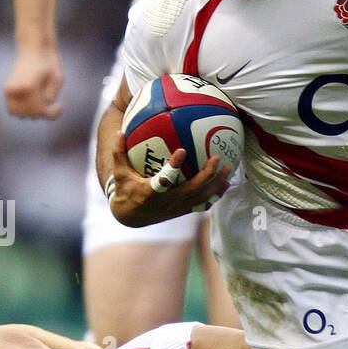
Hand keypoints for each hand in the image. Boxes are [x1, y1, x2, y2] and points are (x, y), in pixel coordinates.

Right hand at [4, 45, 63, 118]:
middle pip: (27, 114)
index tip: (61, 105)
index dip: (51, 112)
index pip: (38, 110)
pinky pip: (12, 107)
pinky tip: (33, 99)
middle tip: (51, 104)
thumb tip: (40, 111)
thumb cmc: (48, 62)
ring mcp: (9, 89)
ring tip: (40, 102)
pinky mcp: (7, 88)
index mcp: (28, 87)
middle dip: (40, 112)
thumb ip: (50, 98)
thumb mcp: (57, 80)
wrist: (34, 47)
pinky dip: (22, 107)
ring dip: (29, 111)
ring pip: (16, 113)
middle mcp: (15, 89)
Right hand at [107, 133, 231, 227]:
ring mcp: (177, 208)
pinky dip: (215, 194)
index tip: (182, 150)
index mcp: (151, 192)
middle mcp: (167, 202)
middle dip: (207, 175)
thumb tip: (119, 131)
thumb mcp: (120, 173)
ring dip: (217, 184)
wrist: (129, 217)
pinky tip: (225, 184)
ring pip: (202, 198)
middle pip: (192, 189)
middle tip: (217, 158)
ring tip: (228, 170)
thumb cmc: (125, 190)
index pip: (164, 179)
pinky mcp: (182, 212)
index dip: (174, 167)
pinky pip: (203, 204)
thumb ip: (119, 153)